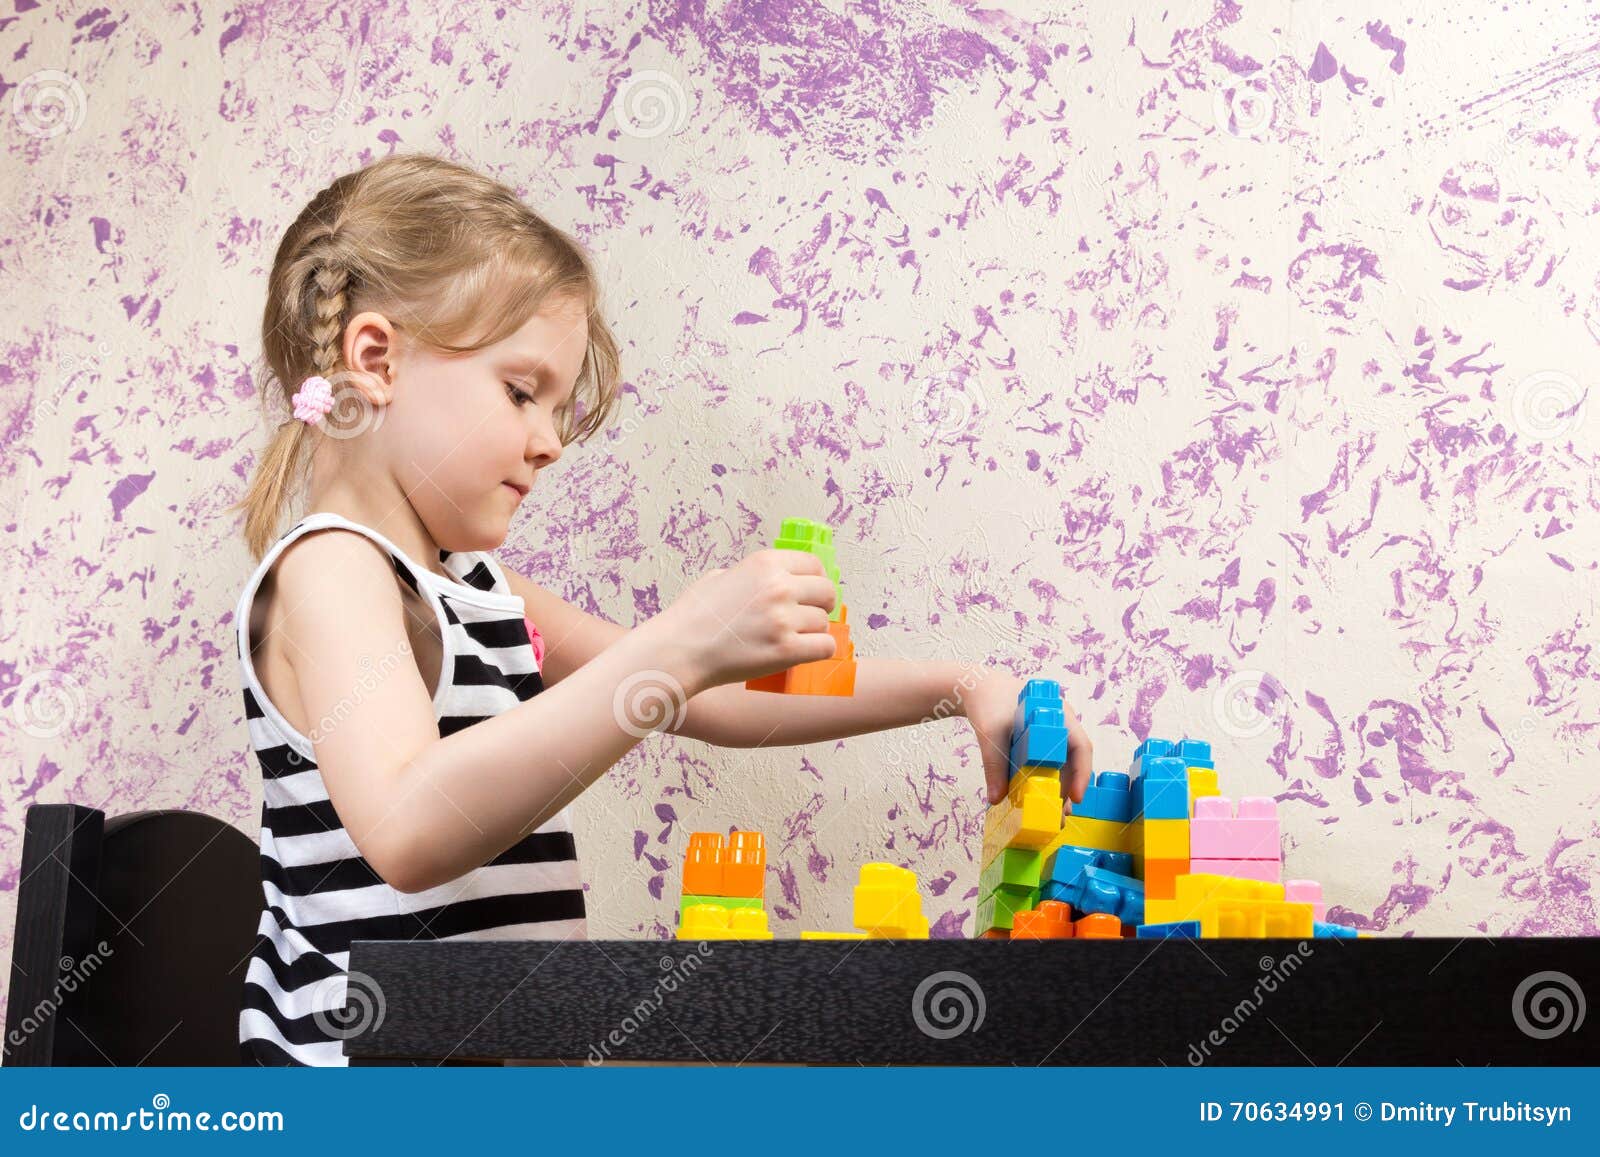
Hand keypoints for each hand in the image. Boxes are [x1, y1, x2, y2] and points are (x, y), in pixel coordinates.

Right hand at [651, 550, 838, 694]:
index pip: (814, 564)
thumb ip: (752, 575)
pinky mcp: (786, 650)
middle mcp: (778, 587)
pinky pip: (825, 647)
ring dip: (813, 631)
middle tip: (810, 616)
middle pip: (826, 592)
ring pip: (823, 623)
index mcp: (764, 564)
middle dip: (821, 605)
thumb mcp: (720, 577)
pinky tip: (803, 652)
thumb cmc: (693, 617)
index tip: (814, 590)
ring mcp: (783, 619)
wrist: (680, 650)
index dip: (817, 579)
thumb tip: (772, 578)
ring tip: (793, 638)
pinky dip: (818, 651)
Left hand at [963, 670, 1093, 805]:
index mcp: (1058, 715)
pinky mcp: (1041, 740)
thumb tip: (996, 799)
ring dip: (1059, 787)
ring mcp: (1053, 732)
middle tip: (1061, 816)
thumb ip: (993, 767)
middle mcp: (1061, 724)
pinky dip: (1047, 780)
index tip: (1076, 797)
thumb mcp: (991, 734)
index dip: (1082, 773)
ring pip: (1063, 763)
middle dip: (1070, 789)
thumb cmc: (989, 702)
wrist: (978, 686)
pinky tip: (1040, 798)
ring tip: (1052, 814)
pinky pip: (1050, 762)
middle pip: (1074, 760)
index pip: (1081, 746)